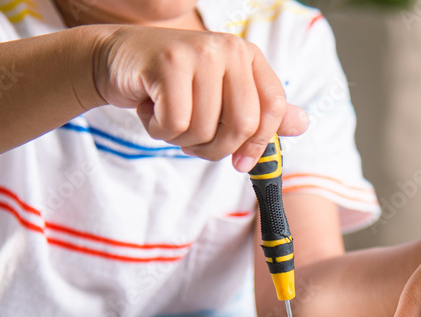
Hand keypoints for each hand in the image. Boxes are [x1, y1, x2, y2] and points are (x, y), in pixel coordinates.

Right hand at [91, 25, 308, 170]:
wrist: (117, 61)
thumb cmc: (172, 86)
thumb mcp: (219, 97)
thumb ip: (259, 111)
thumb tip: (303, 124)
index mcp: (248, 57)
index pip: (274, 107)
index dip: (259, 143)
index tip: (241, 164)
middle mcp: (229, 49)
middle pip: (243, 124)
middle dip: (217, 148)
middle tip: (194, 143)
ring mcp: (200, 52)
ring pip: (206, 128)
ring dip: (182, 139)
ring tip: (168, 118)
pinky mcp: (168, 63)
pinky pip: (176, 124)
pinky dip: (159, 130)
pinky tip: (151, 109)